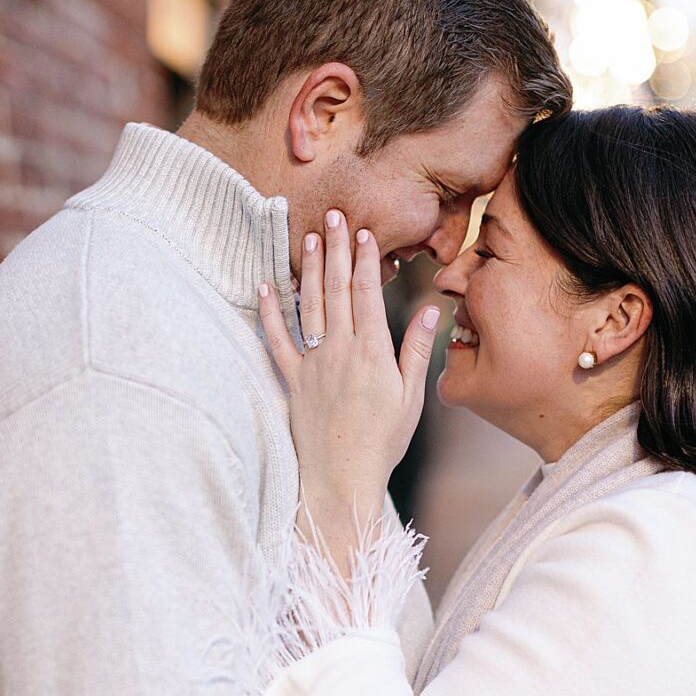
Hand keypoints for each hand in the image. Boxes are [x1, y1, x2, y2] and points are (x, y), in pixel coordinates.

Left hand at [255, 209, 438, 552]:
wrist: (342, 478)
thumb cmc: (382, 441)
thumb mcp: (411, 397)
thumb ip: (416, 350)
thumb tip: (430, 309)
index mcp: (373, 354)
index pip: (367, 295)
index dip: (366, 261)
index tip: (365, 232)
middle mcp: (340, 353)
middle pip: (336, 291)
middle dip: (336, 251)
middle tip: (333, 216)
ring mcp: (312, 365)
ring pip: (308, 308)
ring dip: (307, 271)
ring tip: (307, 239)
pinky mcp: (291, 381)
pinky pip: (276, 341)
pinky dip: (269, 313)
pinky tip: (265, 286)